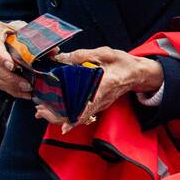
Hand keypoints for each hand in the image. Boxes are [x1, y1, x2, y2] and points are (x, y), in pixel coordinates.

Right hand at [0, 19, 33, 99]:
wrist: (5, 31)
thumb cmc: (16, 29)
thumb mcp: (26, 29)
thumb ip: (38, 39)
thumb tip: (55, 51)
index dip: (2, 58)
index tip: (13, 67)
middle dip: (10, 78)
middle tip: (27, 85)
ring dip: (10, 86)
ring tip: (27, 91)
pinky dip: (9, 89)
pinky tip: (22, 93)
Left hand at [43, 47, 163, 132]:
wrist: (138, 74)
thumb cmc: (124, 63)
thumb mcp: (105, 53)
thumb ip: (82, 55)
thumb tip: (62, 57)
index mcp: (105, 85)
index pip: (90, 104)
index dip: (78, 116)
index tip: (66, 126)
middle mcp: (102, 99)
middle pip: (80, 116)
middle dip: (59, 117)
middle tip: (40, 112)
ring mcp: (101, 104)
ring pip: (80, 117)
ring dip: (60, 116)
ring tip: (42, 112)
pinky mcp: (99, 105)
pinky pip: (82, 114)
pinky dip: (67, 114)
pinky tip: (52, 110)